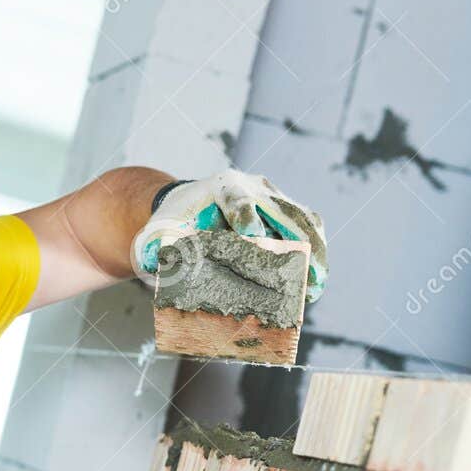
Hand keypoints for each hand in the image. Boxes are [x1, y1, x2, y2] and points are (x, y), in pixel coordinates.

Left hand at [132, 169, 327, 300]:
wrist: (187, 207)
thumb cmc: (173, 223)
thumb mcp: (157, 232)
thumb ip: (152, 246)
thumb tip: (154, 260)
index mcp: (221, 186)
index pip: (238, 200)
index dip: (247, 219)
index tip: (254, 240)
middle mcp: (254, 186)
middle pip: (283, 210)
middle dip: (297, 242)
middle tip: (306, 275)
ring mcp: (274, 197)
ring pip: (304, 219)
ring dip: (315, 250)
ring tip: (317, 284)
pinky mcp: (285, 212)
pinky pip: (307, 228)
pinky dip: (315, 251)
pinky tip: (315, 281)